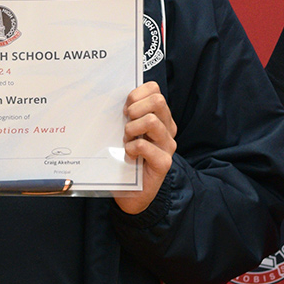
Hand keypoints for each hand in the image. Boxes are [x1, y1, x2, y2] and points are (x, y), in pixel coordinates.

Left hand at [114, 81, 177, 214]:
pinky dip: (131, 148)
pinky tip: (128, 155)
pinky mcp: (163, 162)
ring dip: (132, 129)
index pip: (154, 90)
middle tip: (126, 122)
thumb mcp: (127, 132)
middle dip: (135, 108)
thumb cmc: (127, 160)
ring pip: (152, 121)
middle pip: (158, 101)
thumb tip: (115, 99)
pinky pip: (144, 145)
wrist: (133, 194)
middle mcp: (168, 129)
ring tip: (126, 140)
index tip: (125, 109)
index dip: (137, 94)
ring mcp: (168, 145)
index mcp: (161, 117)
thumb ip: (128, 116)